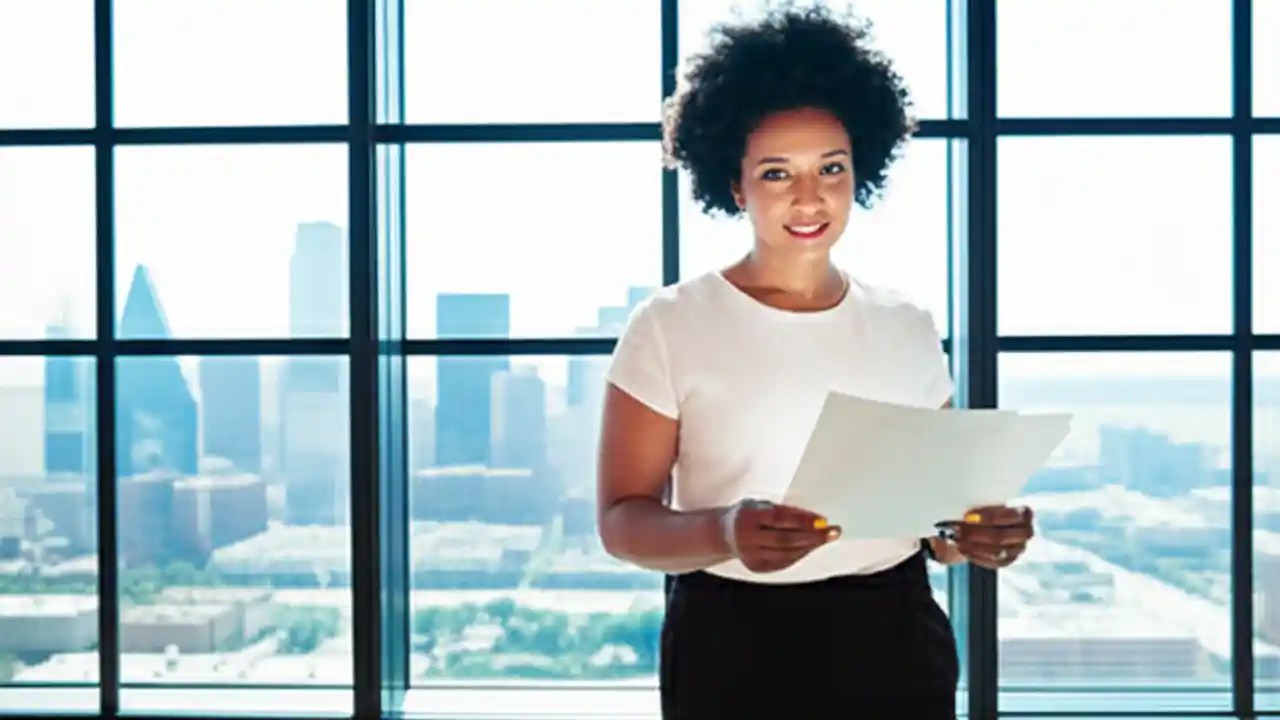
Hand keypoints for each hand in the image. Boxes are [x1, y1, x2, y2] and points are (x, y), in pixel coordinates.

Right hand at [719, 499, 840, 573]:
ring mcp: (752, 556)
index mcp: (748, 517)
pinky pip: (784, 562)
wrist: (722, 534)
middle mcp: (748, 538)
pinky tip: (811, 547)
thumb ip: (782, 511)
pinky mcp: (757, 567)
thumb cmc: (748, 515)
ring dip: (810, 546)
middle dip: (813, 536)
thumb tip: (812, 518)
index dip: (803, 520)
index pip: (779, 519)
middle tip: (833, 531)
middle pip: (786, 539)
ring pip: (787, 553)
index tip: (823, 519)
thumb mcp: (759, 505)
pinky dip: (800, 554)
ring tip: (827, 538)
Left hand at [942, 505, 1033, 569]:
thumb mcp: (981, 500)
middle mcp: (1025, 532)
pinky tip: (962, 548)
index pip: (1013, 515)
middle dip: (977, 533)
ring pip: (997, 552)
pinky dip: (975, 555)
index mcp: (1024, 514)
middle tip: (957, 530)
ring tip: (957, 539)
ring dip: (973, 545)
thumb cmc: (983, 508)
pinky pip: (992, 562)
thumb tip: (959, 507)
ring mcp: (1017, 549)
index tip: (968, 515)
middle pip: (1002, 536)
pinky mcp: (1006, 561)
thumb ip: (975, 501)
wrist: (981, 524)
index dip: (990, 516)